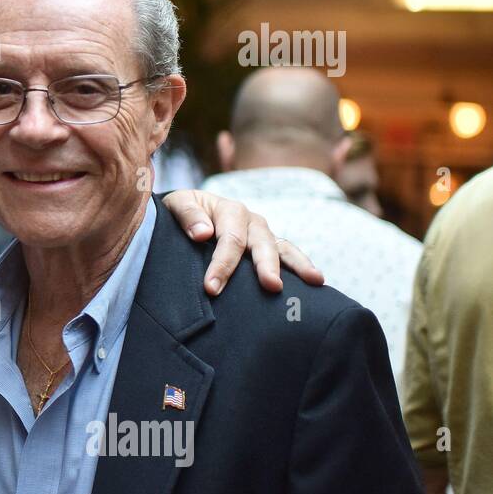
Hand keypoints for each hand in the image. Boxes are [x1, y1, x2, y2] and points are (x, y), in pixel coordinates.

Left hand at [163, 189, 324, 295]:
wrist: (186, 211)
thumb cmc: (180, 212)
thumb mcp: (176, 205)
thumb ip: (187, 215)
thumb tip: (203, 233)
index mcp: (229, 210)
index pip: (229, 239)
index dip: (222, 264)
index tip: (212, 288)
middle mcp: (251, 220)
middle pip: (261, 243)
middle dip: (265, 266)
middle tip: (271, 286)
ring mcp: (262, 234)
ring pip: (282, 248)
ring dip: (297, 264)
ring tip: (314, 281)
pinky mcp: (268, 247)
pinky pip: (287, 254)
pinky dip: (301, 265)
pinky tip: (316, 281)